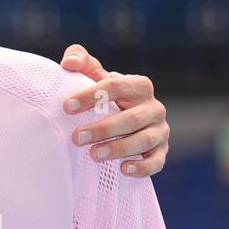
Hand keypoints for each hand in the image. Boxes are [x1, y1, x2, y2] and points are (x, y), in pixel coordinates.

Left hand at [59, 45, 168, 177]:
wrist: (119, 118)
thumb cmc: (102, 94)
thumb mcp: (91, 74)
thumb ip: (80, 59)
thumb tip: (69, 63)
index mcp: (138, 85)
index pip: (116, 87)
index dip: (91, 96)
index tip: (66, 107)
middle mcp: (154, 107)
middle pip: (131, 118)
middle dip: (103, 129)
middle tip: (76, 138)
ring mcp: (160, 130)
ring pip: (144, 140)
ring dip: (119, 148)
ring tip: (93, 154)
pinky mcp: (161, 151)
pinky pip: (157, 161)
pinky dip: (143, 166)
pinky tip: (123, 169)